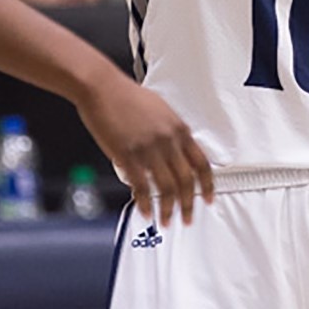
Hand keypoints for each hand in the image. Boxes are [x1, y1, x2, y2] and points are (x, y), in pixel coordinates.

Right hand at [77, 76, 214, 225]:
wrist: (101, 87)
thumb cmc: (126, 95)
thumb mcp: (160, 109)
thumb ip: (172, 132)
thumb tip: (177, 151)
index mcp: (179, 128)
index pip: (202, 163)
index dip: (207, 185)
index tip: (207, 198)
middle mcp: (168, 140)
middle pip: (186, 181)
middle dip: (188, 204)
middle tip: (187, 217)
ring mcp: (149, 149)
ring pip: (166, 188)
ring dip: (168, 209)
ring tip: (166, 220)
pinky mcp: (128, 155)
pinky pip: (141, 186)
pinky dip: (145, 202)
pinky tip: (145, 211)